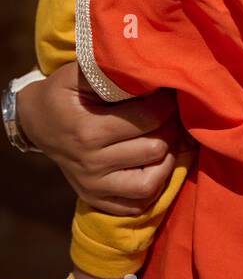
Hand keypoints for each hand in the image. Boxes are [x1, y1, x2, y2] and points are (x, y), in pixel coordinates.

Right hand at [16, 63, 186, 215]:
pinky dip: (152, 188)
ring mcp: (93, 186)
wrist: (36, 122)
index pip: (148, 119)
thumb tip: (149, 72)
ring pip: (149, 184)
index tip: (166, 94)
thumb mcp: (79, 73)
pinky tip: (153, 165)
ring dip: (165, 161)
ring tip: (165, 141)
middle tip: (170, 116)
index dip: (165, 104)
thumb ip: (112, 72)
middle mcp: (91, 164)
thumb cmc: (62, 93)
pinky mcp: (94, 199)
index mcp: (88, 131)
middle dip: (169, 128)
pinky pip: (136, 206)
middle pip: (154, 150)